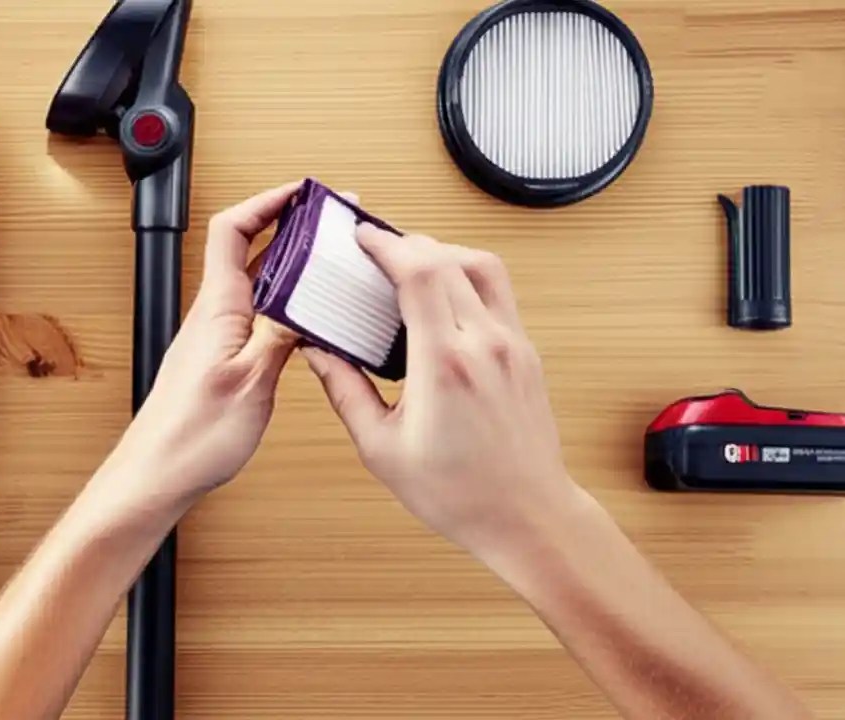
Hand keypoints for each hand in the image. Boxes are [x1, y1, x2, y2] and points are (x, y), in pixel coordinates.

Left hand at [97, 183, 302, 511]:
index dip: (266, 201)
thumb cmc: (191, 436)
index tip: (301, 191)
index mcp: (218, 308)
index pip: (233, 229)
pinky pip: (255, 315)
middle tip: (326, 222)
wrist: (158, 474)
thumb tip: (307, 300)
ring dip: (289, 265)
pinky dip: (284, 304)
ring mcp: (216, 337)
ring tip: (325, 261)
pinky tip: (306, 317)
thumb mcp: (252, 381)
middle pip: (248, 250)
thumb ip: (281, 335)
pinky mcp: (221, 360)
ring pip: (255, 283)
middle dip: (288, 227)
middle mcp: (213, 315)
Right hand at [302, 226, 578, 560]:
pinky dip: (465, 280)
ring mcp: (513, 345)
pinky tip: (440, 302)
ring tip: (409, 267)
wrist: (527, 517)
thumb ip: (345, 391)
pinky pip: (497, 294)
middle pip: (449, 259)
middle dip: (408, 244)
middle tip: (375, 249)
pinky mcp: (526, 353)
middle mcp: (486, 345)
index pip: (420, 273)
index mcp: (445, 365)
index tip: (362, 235)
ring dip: (444, 254)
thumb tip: (317, 351)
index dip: (387, 244)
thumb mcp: (382, 448)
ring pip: (483, 266)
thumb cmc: (458, 493)